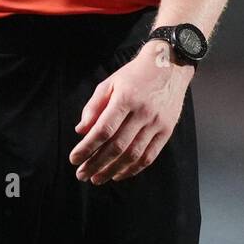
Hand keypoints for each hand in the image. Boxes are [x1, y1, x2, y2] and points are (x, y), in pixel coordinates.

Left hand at [69, 40, 193, 184]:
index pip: (103, 130)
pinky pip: (150, 156)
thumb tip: (81, 131)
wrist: (169, 65)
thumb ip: (94, 107)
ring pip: (133, 155)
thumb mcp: (110, 83)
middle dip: (96, 164)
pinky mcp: (167, 130)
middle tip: (82, 174)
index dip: (87, 147)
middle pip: (117, 146)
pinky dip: (133, 169)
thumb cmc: (135, 74)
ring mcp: (157, 123)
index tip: (74, 159)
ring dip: (113, 170)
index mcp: (126, 98)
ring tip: (97, 178)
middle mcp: (143, 113)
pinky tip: (119, 174)